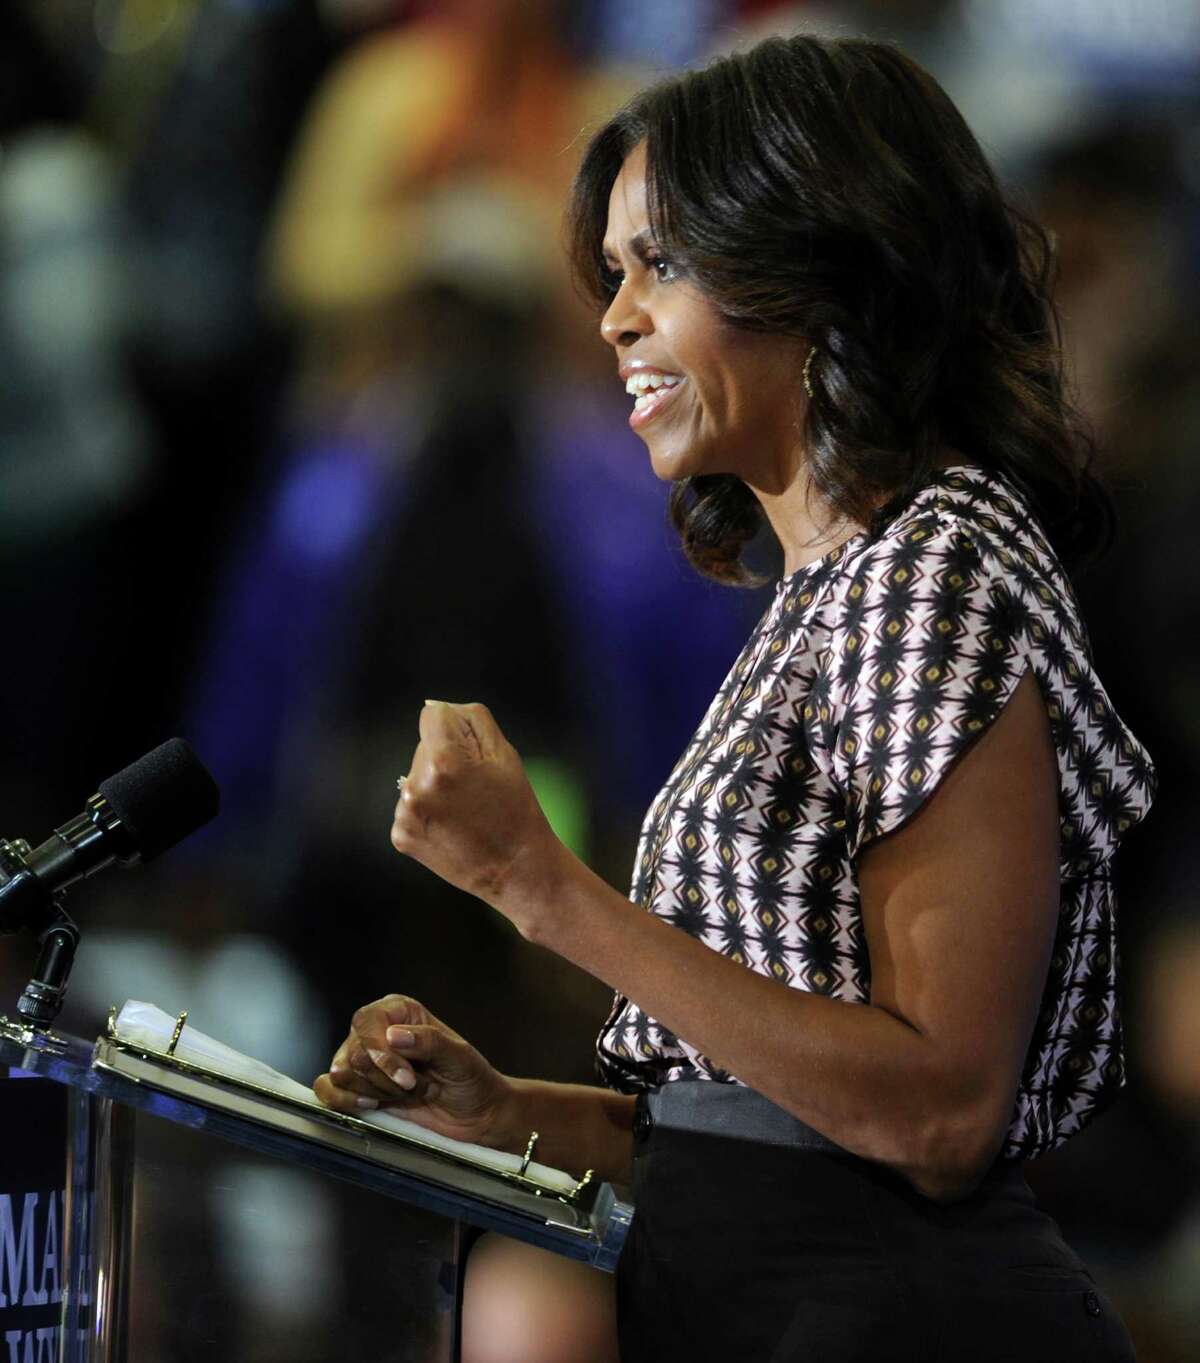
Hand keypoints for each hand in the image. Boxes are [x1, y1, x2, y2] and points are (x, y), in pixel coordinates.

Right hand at [313, 994, 516, 1148]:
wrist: (473, 1113)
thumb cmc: (470, 1078)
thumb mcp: (459, 1057)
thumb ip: (429, 1042)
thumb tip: (393, 1035)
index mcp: (398, 1011)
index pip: (366, 1023)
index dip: (381, 1054)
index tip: (407, 1078)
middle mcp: (375, 1031)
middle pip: (353, 1054)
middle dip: (386, 1080)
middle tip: (415, 1085)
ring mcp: (362, 1060)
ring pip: (341, 1075)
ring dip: (376, 1093)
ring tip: (405, 1094)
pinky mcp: (354, 1088)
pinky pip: (326, 1090)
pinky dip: (344, 1101)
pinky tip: (373, 1105)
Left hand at [391, 700, 565, 936]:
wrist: (515, 868)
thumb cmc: (515, 806)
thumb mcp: (504, 753)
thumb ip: (471, 719)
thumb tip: (437, 708)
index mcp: (444, 762)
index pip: (433, 714)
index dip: (456, 727)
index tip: (472, 751)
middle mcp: (416, 787)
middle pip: (425, 746)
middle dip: (446, 757)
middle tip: (475, 788)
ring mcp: (405, 814)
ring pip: (416, 775)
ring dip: (435, 783)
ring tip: (464, 809)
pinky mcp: (401, 835)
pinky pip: (410, 804)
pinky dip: (428, 811)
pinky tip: (451, 826)